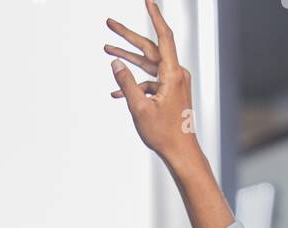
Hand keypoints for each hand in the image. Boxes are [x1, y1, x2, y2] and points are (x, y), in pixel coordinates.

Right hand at [105, 0, 200, 163]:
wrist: (180, 152)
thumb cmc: (164, 134)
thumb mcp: (139, 109)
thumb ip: (126, 83)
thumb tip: (115, 62)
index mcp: (172, 74)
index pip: (164, 36)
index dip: (155, 16)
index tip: (147, 0)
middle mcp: (175, 74)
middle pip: (150, 48)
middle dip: (128, 36)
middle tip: (109, 23)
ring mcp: (173, 83)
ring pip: (148, 63)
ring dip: (128, 58)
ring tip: (107, 47)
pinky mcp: (169, 92)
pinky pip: (149, 81)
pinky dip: (134, 83)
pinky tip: (115, 91)